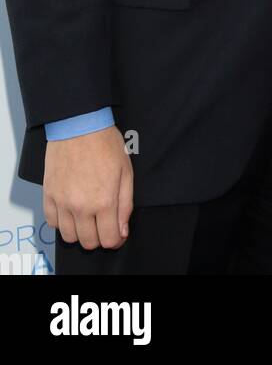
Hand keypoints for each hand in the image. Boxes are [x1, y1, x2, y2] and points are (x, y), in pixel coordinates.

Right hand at [44, 125, 133, 250]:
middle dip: (99, 237)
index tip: (117, 232)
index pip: (109, 240)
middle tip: (103, 222)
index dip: (116, 239)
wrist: (79, 124)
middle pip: (89, 242)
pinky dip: (62, 222)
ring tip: (87, 217)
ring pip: (69, 237)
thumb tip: (122, 230)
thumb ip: (125, 205)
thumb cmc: (105, 143)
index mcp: (104, 201)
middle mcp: (81, 207)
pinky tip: (71, 210)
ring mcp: (62, 202)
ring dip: (80, 232)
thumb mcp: (126, 171)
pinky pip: (52, 223)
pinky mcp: (49, 195)